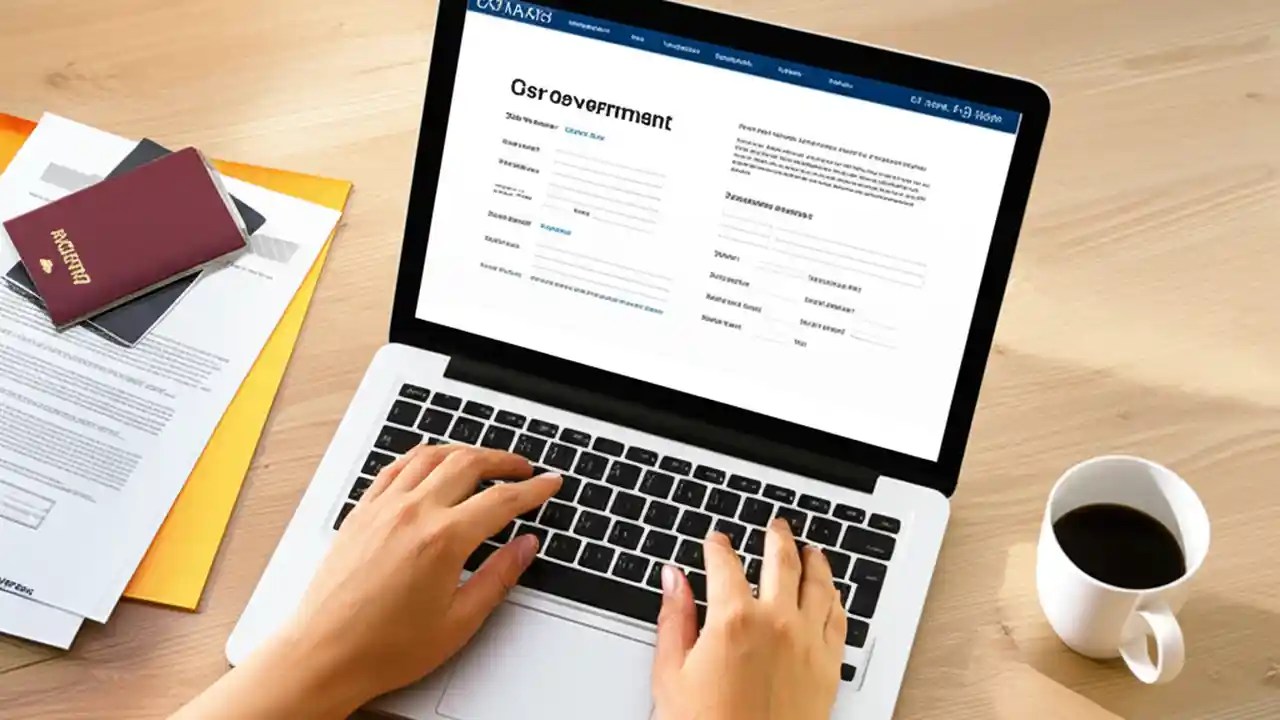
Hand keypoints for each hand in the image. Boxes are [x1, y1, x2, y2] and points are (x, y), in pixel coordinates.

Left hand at [273, 445, 560, 707]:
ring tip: (484, 459)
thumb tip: (524, 547)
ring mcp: (382, 508)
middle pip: (468, 463)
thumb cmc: (384, 648)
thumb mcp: (459, 621)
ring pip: (431, 456)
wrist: (324, 656)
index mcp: (443, 540)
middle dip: (503, 461)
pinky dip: (421, 456)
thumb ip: (498, 576)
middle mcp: (412, 514)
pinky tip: (430, 461)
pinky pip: (395, 467)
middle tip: (523, 469)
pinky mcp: (360, 513)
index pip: (501, 500)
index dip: (533, 490)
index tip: (549, 484)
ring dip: (464, 451)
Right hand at [651, 519, 845, 719]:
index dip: (718, 547)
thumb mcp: (671, 674)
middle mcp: (776, 623)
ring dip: (813, 560)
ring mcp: (808, 643)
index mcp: (733, 620)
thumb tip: (672, 580)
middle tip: (774, 525)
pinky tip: (831, 592)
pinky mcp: (828, 668)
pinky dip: (834, 597)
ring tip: (810, 549)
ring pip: (818, 584)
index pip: (725, 564)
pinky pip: (838, 618)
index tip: (716, 541)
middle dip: (775, 537)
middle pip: (780, 561)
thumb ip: (674, 619)